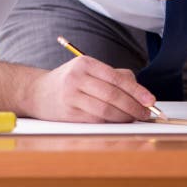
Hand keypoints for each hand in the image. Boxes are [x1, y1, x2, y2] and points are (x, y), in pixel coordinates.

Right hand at [23, 56, 155, 122]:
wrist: (36, 92)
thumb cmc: (68, 81)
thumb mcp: (88, 70)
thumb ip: (113, 76)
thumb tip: (139, 91)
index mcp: (85, 63)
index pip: (117, 78)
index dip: (137, 91)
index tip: (150, 100)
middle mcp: (77, 78)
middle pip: (113, 95)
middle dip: (134, 106)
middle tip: (145, 113)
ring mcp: (71, 96)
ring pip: (106, 110)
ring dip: (124, 117)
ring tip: (133, 118)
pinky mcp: (68, 113)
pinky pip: (96, 120)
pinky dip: (111, 123)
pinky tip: (118, 122)